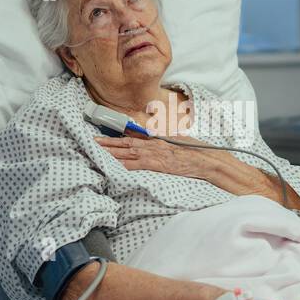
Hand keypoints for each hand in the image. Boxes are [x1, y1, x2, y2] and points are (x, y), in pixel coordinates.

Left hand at [95, 134, 218, 181]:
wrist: (206, 158)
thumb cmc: (194, 151)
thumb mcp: (177, 141)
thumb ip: (164, 139)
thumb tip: (153, 137)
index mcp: (158, 138)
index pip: (135, 135)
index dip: (119, 134)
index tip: (107, 133)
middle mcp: (154, 144)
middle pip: (127, 142)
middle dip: (110, 142)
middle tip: (94, 140)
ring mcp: (156, 154)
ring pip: (129, 152)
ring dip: (113, 152)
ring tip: (99, 151)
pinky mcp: (159, 165)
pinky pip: (139, 165)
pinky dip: (127, 165)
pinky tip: (116, 166)